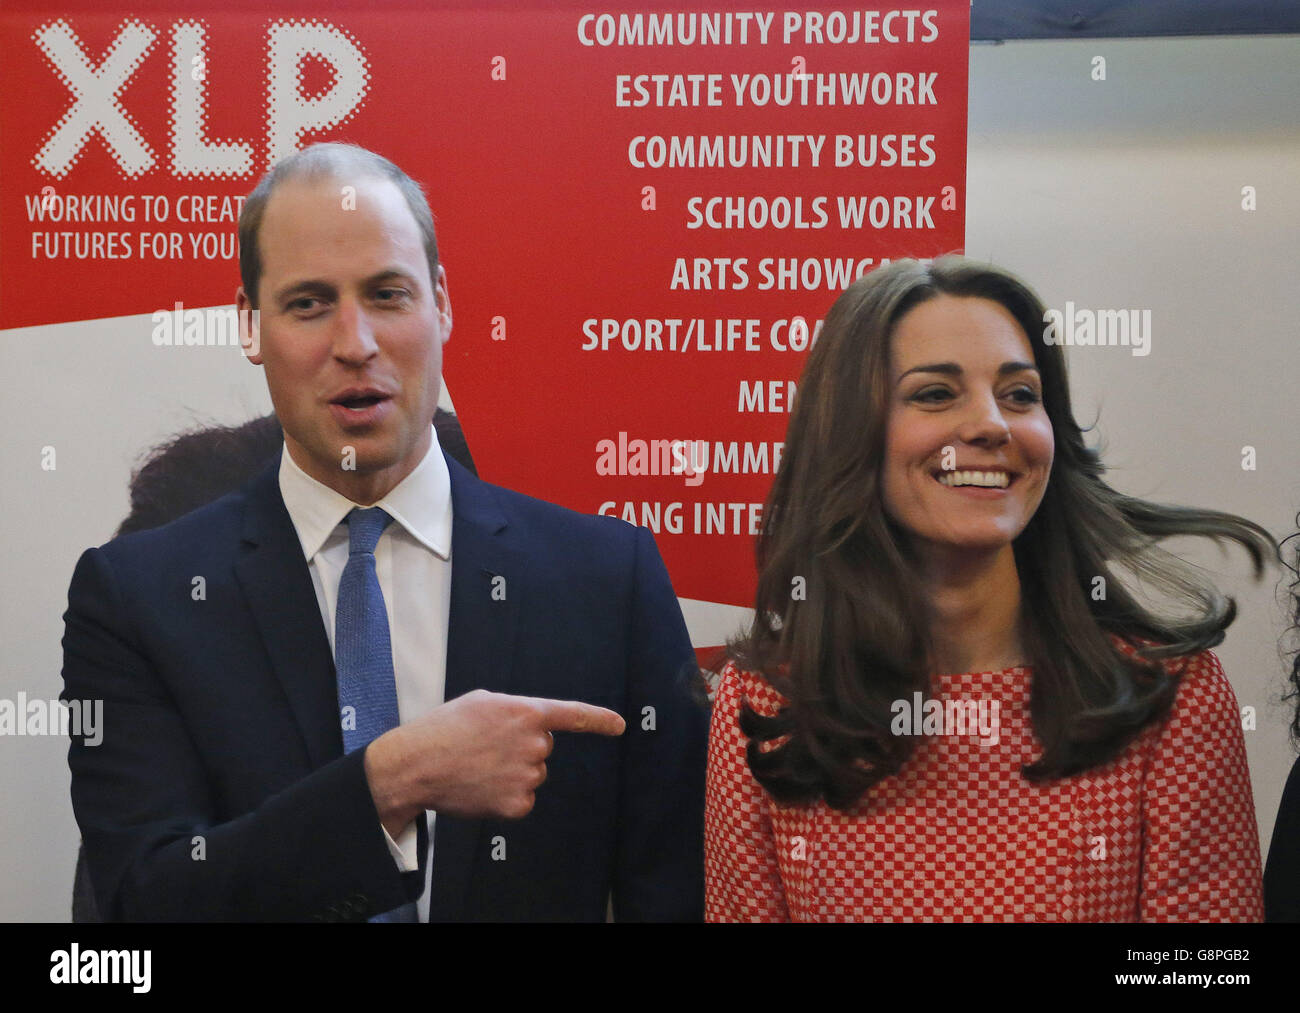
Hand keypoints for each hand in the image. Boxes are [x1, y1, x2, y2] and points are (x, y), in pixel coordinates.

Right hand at [365, 690, 624, 831]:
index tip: (620, 725)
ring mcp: (528, 775)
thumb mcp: (482, 702)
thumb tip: (533, 726)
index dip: (599, 720)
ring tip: (477, 767)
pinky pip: (523, 799)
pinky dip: (506, 797)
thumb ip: (515, 710)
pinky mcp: (518, 804)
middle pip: (542, 748)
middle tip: (485, 748)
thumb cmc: (444, 729)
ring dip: (512, 772)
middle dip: (521, 748)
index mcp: (526, 712)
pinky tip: (481, 788)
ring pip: (532, 774)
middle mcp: (534, 743)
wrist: (416, 766)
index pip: (573, 715)